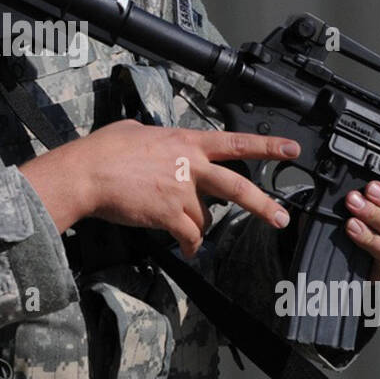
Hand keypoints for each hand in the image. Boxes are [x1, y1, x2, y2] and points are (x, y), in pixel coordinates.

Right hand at [20, 120, 299, 256]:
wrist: (87, 173)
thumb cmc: (104, 150)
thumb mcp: (136, 130)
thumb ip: (158, 137)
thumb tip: (157, 138)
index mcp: (186, 141)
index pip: (235, 142)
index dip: (267, 146)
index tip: (292, 149)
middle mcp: (190, 165)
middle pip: (237, 187)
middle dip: (263, 205)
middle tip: (282, 218)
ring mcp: (181, 191)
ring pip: (206, 217)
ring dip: (198, 226)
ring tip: (185, 229)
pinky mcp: (168, 214)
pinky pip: (189, 236)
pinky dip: (189, 245)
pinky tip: (185, 248)